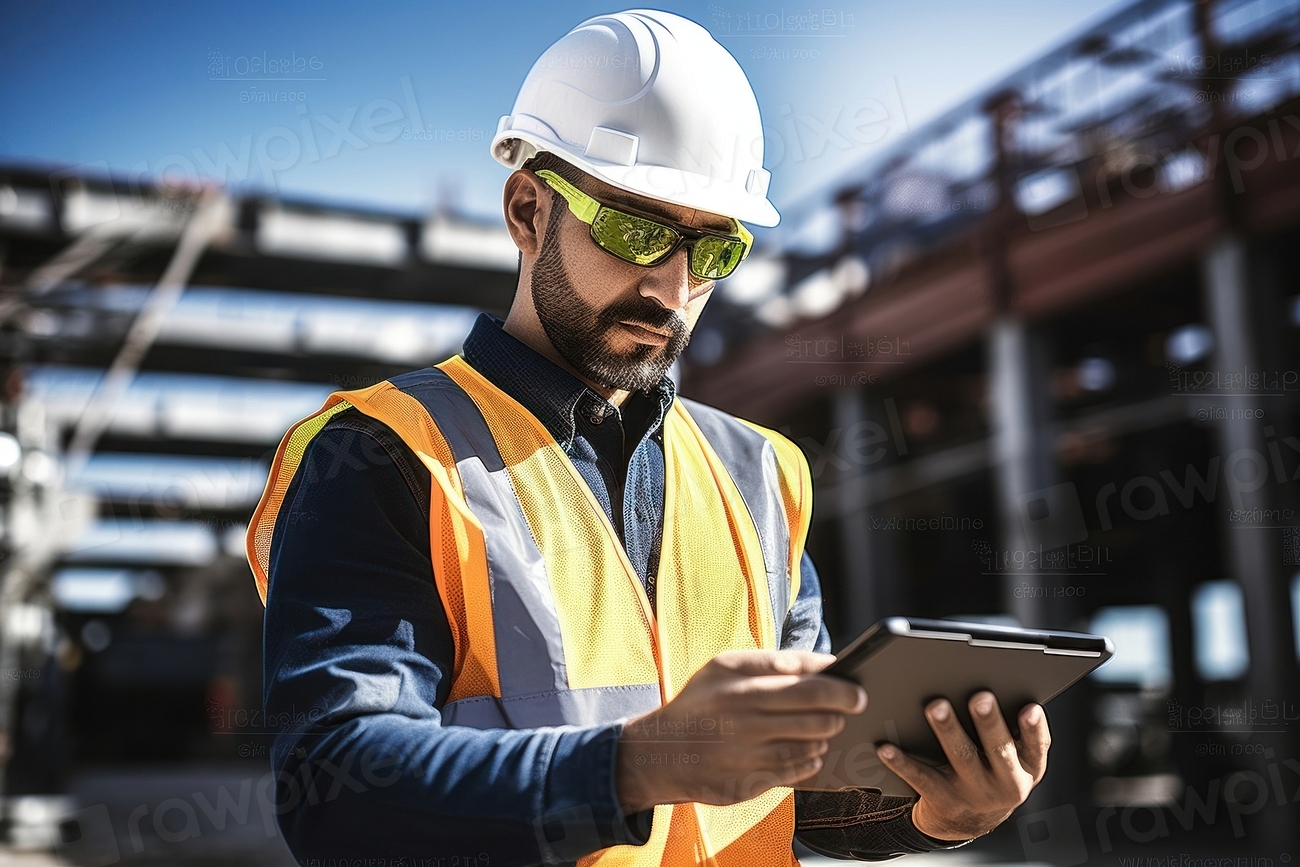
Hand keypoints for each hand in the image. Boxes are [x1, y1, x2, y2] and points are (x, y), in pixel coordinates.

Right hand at [616, 650, 867, 810]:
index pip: (804, 678)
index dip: (838, 684)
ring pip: (810, 745)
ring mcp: (745, 750)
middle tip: (852, 708)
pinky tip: (809, 753)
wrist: (660, 752)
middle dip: (842, 710)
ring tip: (825, 730)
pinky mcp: (746, 780)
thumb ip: (772, 662)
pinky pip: (796, 772)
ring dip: (825, 737)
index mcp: (737, 679)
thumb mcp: (724, 668)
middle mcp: (741, 713)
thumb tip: (824, 665)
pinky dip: (810, 762)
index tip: (856, 688)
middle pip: (814, 712)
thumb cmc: (702, 703)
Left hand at [876, 692, 1049, 840]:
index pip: (1036, 746)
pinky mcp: (944, 801)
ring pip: (960, 758)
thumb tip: (1002, 689)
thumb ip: (1015, 733)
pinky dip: (903, 761)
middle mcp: (1006, 785)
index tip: (1029, 708)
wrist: (971, 820)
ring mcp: (975, 795)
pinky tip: (887, 746)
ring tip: (936, 707)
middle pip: (998, 749)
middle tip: (980, 697)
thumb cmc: (993, 774)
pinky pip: (922, 778)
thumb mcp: (1015, 761)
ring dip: (948, 730)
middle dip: (988, 722)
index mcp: (1028, 768)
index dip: (1034, 728)